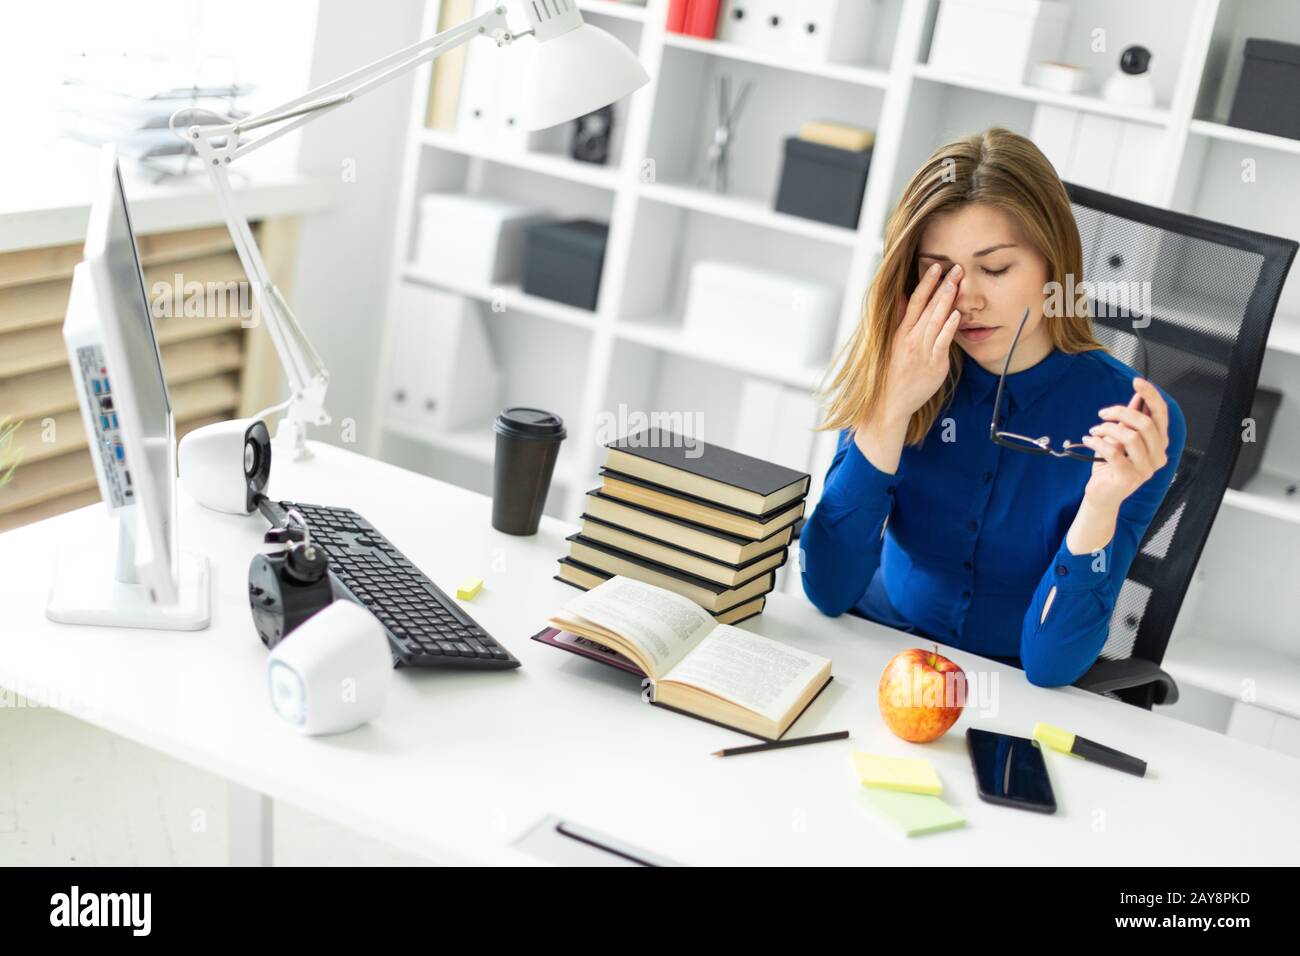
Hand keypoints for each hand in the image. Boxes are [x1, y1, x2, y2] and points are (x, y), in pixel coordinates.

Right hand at [877, 261, 962, 424]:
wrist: (890, 403)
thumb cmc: (893, 373)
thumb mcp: (892, 343)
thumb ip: (900, 319)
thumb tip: (903, 297)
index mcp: (901, 333)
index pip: (915, 302)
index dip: (926, 283)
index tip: (935, 267)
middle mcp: (911, 339)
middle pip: (929, 307)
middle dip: (943, 286)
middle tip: (956, 268)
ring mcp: (923, 351)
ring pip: (936, 321)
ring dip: (947, 300)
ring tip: (957, 282)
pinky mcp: (934, 365)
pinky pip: (942, 343)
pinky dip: (949, 328)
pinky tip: (957, 314)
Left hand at [1078, 378, 1170, 510]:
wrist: (1101, 495)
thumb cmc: (1111, 467)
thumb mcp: (1121, 439)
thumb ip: (1130, 422)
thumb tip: (1138, 397)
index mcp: (1159, 444)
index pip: (1161, 415)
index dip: (1151, 396)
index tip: (1137, 381)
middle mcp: (1158, 456)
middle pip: (1145, 423)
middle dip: (1120, 412)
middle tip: (1102, 414)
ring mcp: (1145, 469)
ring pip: (1130, 436)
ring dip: (1107, 428)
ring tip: (1095, 430)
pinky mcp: (1128, 477)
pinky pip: (1113, 451)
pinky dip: (1097, 441)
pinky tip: (1088, 440)